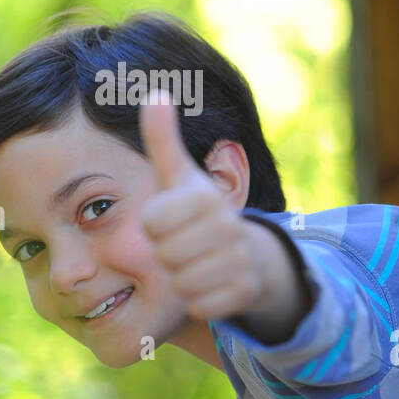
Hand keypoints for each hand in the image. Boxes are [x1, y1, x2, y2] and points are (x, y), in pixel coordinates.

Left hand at [138, 89, 261, 322]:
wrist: (248, 251)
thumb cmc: (200, 212)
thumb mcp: (179, 175)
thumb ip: (162, 138)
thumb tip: (154, 92)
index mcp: (205, 195)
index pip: (150, 224)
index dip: (155, 227)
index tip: (173, 220)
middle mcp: (228, 224)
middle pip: (163, 256)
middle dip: (168, 255)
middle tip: (186, 244)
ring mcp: (239, 260)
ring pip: (181, 283)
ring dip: (183, 278)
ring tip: (197, 262)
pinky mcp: (245, 292)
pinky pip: (200, 306)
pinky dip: (200, 300)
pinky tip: (212, 283)